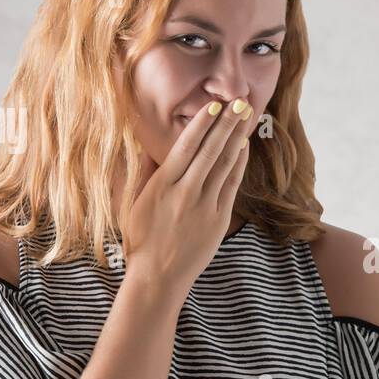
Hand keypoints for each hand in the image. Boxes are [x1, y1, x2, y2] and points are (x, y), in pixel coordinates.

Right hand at [122, 97, 251, 296]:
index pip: (185, 148)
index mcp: (161, 186)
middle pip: (209, 151)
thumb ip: (144, 173)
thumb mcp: (133, 203)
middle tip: (239, 103)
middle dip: (226, 125)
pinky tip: (243, 148)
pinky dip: (238, 165)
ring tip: (245, 118)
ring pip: (223, 166)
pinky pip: (231, 186)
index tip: (213, 107)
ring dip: (236, 139)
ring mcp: (204, 207)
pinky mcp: (218, 220)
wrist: (157, 276)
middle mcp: (184, 193)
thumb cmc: (141, 239)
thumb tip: (149, 146)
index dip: (202, 125)